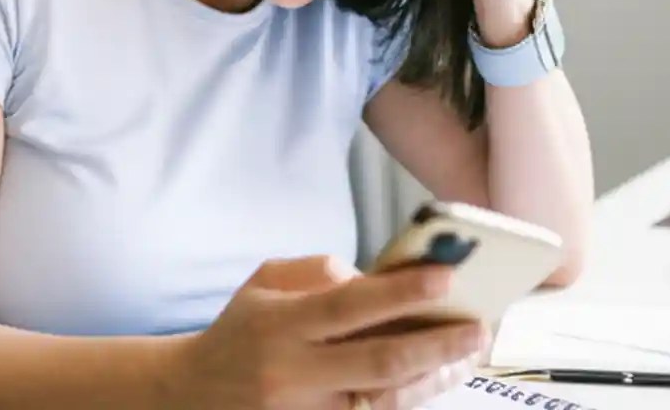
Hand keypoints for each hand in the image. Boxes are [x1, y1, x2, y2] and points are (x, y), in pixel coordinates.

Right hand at [176, 256, 488, 409]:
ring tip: (469, 354)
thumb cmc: (239, 331)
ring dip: (434, 377)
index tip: (445, 275)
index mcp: (278, 324)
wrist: (190, 396)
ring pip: (383, 400)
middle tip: (479, 326)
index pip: (346, 305)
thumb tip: (379, 279)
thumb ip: (318, 272)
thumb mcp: (263, 285)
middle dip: (436, 344)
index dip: (399, 291)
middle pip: (377, 362)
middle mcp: (292, 372)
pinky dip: (410, 397)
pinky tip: (438, 378)